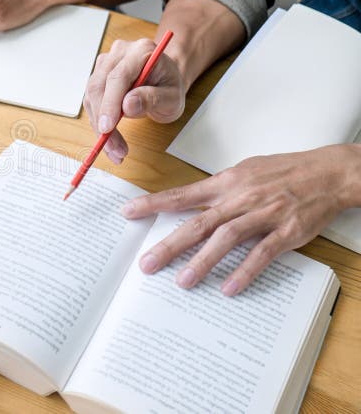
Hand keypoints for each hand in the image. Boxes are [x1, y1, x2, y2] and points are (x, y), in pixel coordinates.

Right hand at [83, 38, 185, 163]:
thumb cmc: (169, 86)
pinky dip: (98, 123)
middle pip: (99, 85)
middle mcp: (120, 53)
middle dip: (102, 119)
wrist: (164, 79)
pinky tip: (108, 139)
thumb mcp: (172, 97)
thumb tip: (128, 105)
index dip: (110, 103)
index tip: (108, 128)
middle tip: (112, 146)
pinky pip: (91, 101)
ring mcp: (106, 63)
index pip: (118, 76)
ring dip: (98, 125)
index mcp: (141, 51)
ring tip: (114, 148)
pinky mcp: (98, 76)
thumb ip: (153, 98)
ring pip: (91, 95)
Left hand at [122, 145, 360, 295]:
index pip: (182, 194)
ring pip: (226, 238)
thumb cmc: (285, 171)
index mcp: (227, 182)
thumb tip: (192, 198)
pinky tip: (229, 287)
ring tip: (183, 282)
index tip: (128, 212)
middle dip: (170, 244)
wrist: (329, 172)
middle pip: (198, 222)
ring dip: (203, 261)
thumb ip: (219, 187)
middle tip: (147, 264)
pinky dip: (245, 270)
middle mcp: (241, 197)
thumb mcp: (245, 170)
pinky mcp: (287, 231)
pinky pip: (262, 253)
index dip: (154, 203)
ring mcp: (264, 214)